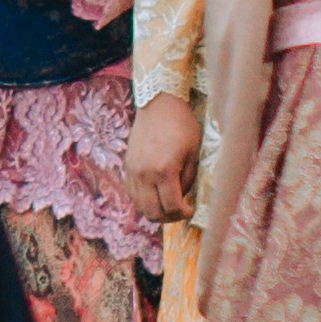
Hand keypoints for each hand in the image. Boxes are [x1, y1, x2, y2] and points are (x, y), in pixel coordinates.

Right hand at [126, 95, 201, 227]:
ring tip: (167, 204)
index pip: (171, 206)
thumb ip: (187, 179)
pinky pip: (132, 193)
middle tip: (179, 211)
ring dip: (154, 211)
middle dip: (169, 217)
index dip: (184, 214)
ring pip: (139, 206)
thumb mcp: (193, 153)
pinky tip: (155, 193)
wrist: (158, 104)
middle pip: (152, 212)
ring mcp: (133, 171)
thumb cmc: (181, 126)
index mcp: (164, 170)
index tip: (191, 210)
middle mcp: (144, 174)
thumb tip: (182, 197)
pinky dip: (143, 200)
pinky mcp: (127, 166)